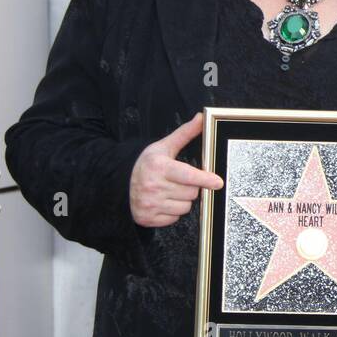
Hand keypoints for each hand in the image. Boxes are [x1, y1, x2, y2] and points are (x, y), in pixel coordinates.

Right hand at [129, 112, 223, 227]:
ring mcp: (149, 204)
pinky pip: (174, 219)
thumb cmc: (147, 164)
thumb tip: (201, 117)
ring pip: (185, 207)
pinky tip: (162, 202)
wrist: (119, 183)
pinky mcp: (147, 218)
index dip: (204, 179)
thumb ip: (185, 133)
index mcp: (159, 167)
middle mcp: (153, 186)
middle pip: (192, 193)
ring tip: (169, 191)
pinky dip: (172, 212)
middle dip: (191, 188)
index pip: (187, 175)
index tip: (217, 182)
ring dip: (182, 201)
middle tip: (178, 182)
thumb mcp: (163, 147)